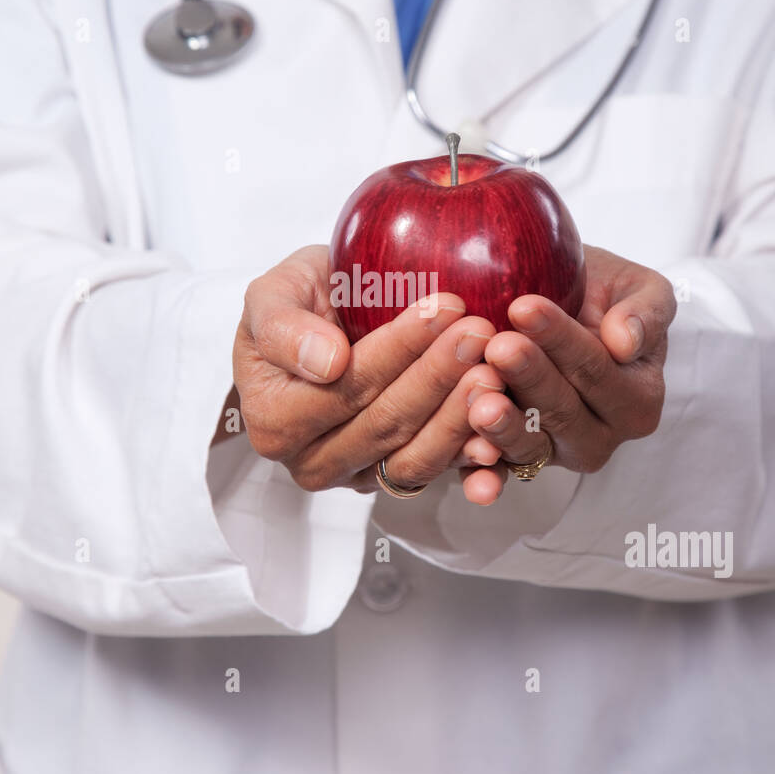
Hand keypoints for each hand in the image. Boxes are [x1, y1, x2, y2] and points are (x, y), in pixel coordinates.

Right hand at [232, 246, 503, 494]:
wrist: (324, 322)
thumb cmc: (297, 304)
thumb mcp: (271, 295)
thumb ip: (283, 327)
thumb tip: (327, 364)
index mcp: (273, 421)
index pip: (345, 388)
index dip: (398, 350)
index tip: (444, 306)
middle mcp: (312, 462)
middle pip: (384, 424)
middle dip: (438, 377)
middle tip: (481, 332)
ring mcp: (357, 476)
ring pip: (416, 457)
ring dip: (461, 414)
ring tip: (496, 368)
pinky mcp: (397, 478)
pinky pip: (440, 471)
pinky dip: (473, 448)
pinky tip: (503, 413)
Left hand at [462, 245, 676, 501]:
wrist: (557, 309)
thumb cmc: (600, 296)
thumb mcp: (639, 289)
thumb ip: (646, 312)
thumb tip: (626, 343)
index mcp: (637, 400)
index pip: (597, 369)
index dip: (562, 341)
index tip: (524, 307)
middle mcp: (600, 436)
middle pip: (562, 410)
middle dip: (528, 377)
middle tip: (498, 346)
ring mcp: (556, 453)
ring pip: (529, 444)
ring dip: (503, 426)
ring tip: (478, 394)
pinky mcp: (516, 464)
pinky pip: (498, 473)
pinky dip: (482, 473)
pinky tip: (468, 462)